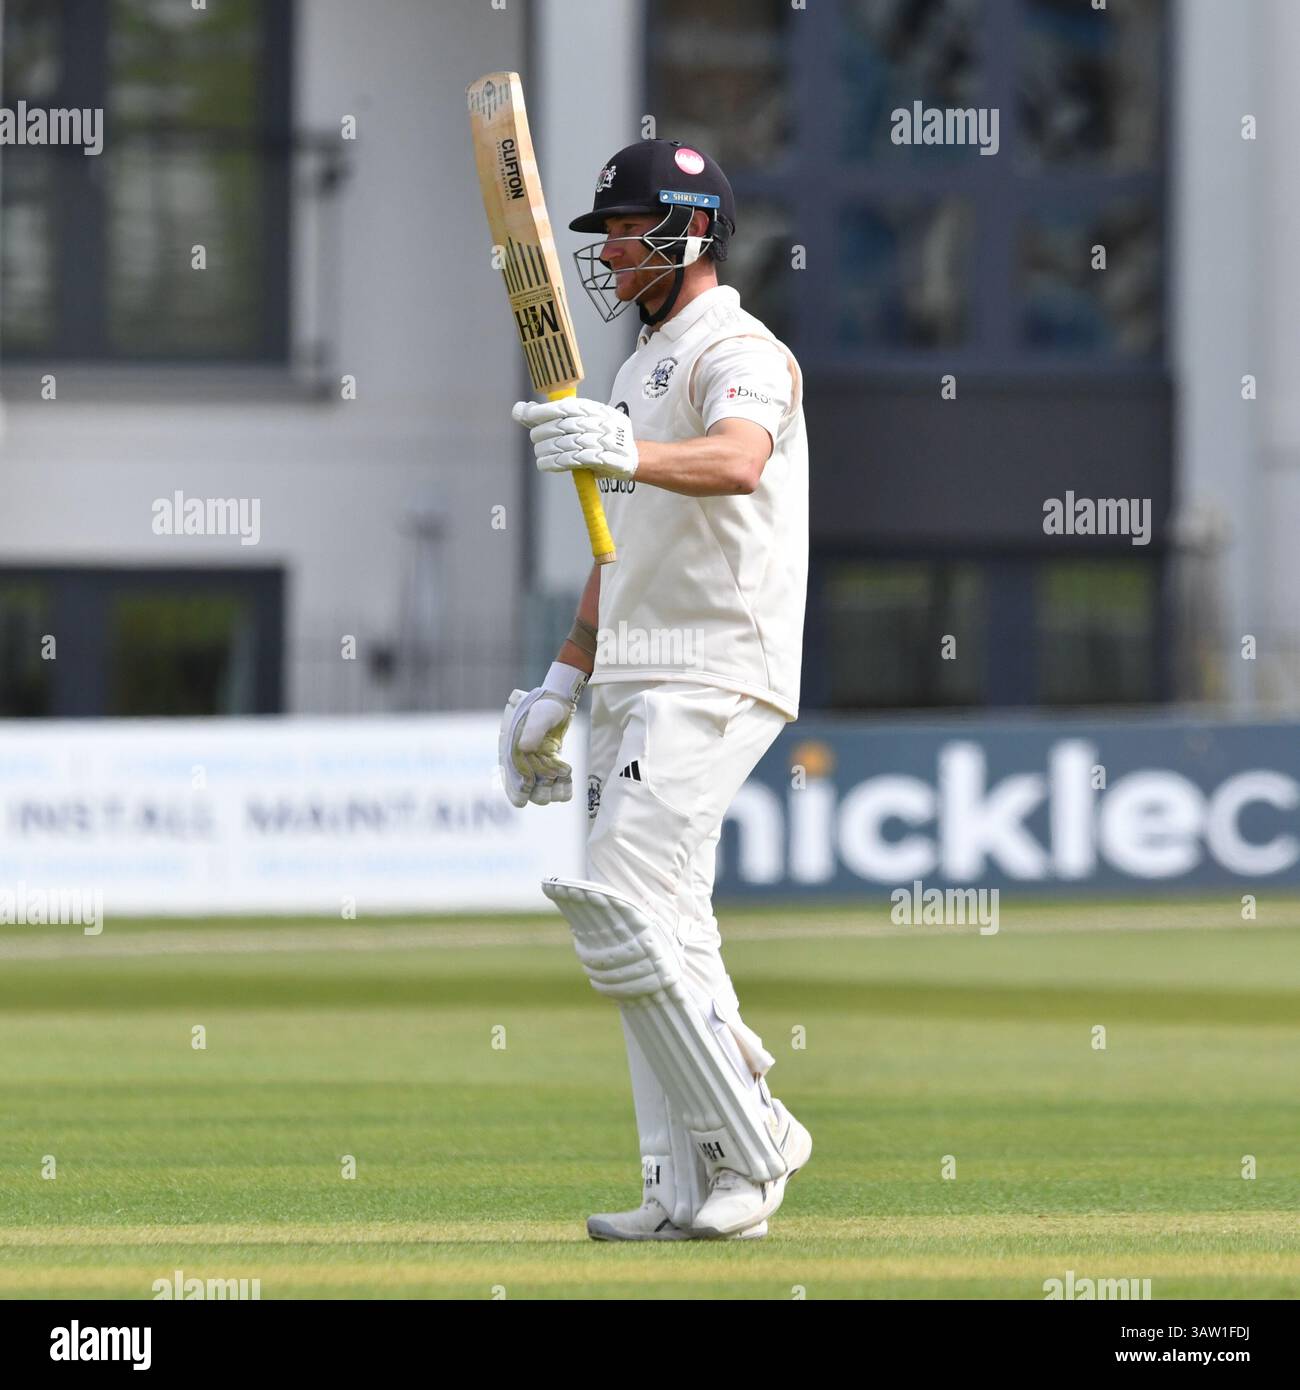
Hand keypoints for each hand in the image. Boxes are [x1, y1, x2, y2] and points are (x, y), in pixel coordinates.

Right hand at [496, 662, 586, 808]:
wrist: (560, 702)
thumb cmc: (546, 707)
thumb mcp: (540, 716)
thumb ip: (533, 731)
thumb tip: (524, 749)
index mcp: (512, 749)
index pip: (511, 775)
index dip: (516, 788)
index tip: (526, 793)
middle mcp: (522, 760)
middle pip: (527, 787)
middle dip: (538, 793)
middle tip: (550, 789)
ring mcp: (537, 763)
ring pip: (542, 788)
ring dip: (552, 792)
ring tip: (563, 786)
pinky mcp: (550, 764)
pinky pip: (554, 782)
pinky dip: (562, 788)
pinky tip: (568, 788)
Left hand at [512, 398, 638, 481]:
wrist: (632, 457)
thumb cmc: (601, 438)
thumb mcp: (583, 422)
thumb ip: (554, 416)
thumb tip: (521, 409)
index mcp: (596, 410)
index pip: (568, 407)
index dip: (546, 410)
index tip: (529, 415)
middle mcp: (601, 422)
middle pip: (565, 426)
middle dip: (545, 433)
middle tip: (536, 439)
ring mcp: (605, 441)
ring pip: (567, 444)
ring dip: (548, 450)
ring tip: (540, 453)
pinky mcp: (604, 460)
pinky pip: (575, 460)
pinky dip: (556, 462)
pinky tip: (545, 463)